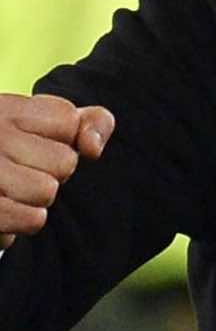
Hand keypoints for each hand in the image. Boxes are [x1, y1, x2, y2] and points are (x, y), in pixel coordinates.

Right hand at [0, 94, 114, 248]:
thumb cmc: (15, 154)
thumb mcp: (52, 126)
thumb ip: (92, 122)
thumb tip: (92, 148)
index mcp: (5, 110)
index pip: (69, 122)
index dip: (64, 138)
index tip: (34, 142)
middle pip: (64, 161)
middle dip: (52, 171)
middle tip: (22, 171)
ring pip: (47, 191)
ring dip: (36, 198)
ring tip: (11, 190)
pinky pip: (33, 219)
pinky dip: (25, 220)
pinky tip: (6, 209)